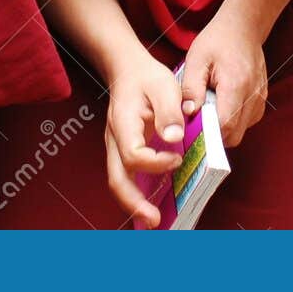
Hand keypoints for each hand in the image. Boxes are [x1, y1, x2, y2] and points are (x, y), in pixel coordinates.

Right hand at [104, 50, 184, 228]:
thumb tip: (173, 138)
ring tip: (154, 221)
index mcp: (123, 124)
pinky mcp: (124, 152)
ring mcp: (117, 148)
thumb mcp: (163, 85)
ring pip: (119, 182)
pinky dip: (137, 194)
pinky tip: (153, 205)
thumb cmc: (146, 78)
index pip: (133, 155)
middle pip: (117, 179)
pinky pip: (126, 177)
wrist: (128, 70)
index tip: (177, 157)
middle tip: (154, 221)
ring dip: (134, 204)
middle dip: (134, 203)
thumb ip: (169, 111)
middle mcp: (115, 141)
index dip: (154, 163)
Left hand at [180, 10, 267, 148]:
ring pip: (242, 130)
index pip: (225, 125)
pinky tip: (223, 105)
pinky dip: (235, 120)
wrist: (244, 26)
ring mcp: (260, 98)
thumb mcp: (197, 58)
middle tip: (199, 122)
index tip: (193, 132)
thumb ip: (191, 87)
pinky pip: (248, 121)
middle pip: (235, 135)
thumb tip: (187, 113)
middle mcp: (253, 95)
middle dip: (215, 135)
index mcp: (236, 85)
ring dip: (225, 128)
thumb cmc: (218, 40)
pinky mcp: (262, 98)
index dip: (208, 134)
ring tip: (210, 110)